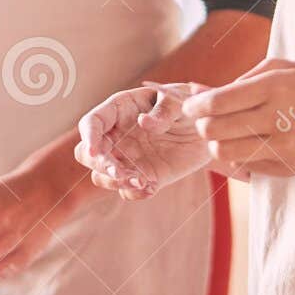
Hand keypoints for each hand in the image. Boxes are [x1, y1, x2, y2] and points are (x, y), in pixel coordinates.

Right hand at [74, 82, 211, 200]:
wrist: (207, 130)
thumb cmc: (188, 105)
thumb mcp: (180, 100)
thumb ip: (164, 110)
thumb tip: (143, 123)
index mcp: (119, 110)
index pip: (92, 123)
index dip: (89, 137)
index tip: (97, 152)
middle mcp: (116, 136)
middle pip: (87, 154)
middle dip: (100, 165)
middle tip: (122, 173)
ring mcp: (126, 158)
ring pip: (102, 176)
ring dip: (115, 182)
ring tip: (142, 181)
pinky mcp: (142, 176)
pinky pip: (127, 191)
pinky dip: (135, 193)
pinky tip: (152, 187)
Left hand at [181, 59, 294, 179]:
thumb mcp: (287, 69)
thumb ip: (245, 78)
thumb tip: (205, 91)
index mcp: (274, 88)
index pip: (218, 102)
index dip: (196, 106)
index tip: (192, 106)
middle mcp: (277, 118)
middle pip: (215, 130)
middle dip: (203, 125)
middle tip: (206, 120)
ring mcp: (282, 147)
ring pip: (225, 152)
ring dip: (217, 143)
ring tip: (224, 135)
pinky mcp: (286, 167)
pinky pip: (246, 165)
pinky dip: (239, 155)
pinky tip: (248, 144)